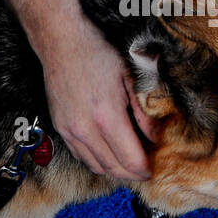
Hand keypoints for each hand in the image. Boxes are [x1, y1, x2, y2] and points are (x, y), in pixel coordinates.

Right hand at [41, 19, 152, 181]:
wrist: (62, 44)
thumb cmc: (99, 55)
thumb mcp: (131, 79)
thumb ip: (144, 114)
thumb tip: (156, 138)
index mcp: (107, 117)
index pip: (130, 160)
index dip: (146, 169)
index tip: (155, 167)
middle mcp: (85, 129)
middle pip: (114, 169)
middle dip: (133, 174)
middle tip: (146, 168)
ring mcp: (70, 131)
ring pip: (97, 167)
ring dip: (115, 170)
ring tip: (129, 161)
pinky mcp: (61, 129)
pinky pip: (82, 157)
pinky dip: (98, 160)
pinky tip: (109, 151)